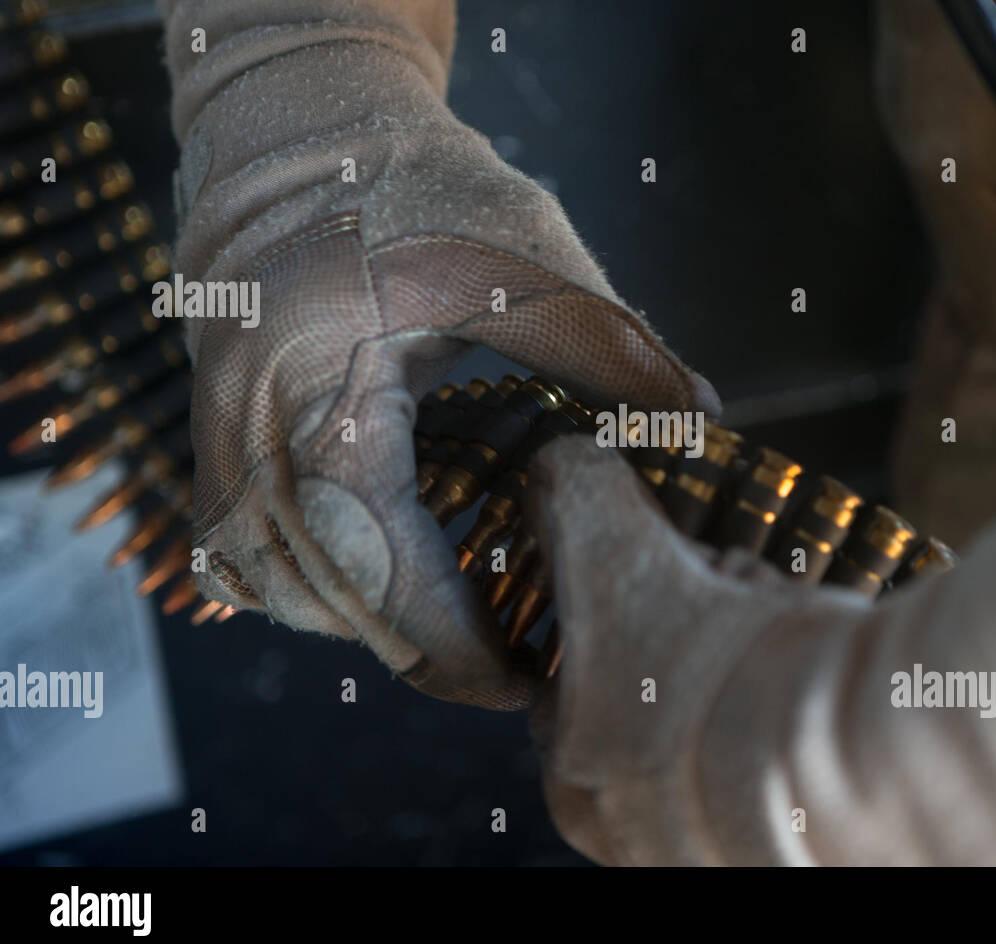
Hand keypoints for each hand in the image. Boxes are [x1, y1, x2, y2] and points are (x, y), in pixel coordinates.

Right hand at [161, 0, 717, 707]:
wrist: (299, 133)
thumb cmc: (417, 184)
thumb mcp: (525, 256)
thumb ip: (613, 345)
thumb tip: (700, 423)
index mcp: (315, 383)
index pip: (372, 555)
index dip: (450, 638)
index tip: (525, 677)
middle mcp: (242, 425)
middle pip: (319, 593)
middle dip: (418, 647)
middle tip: (510, 668)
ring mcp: (215, 432)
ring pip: (273, 585)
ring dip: (366, 621)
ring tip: (460, 629)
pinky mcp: (216, 433)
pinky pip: (244, 551)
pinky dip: (316, 582)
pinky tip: (388, 578)